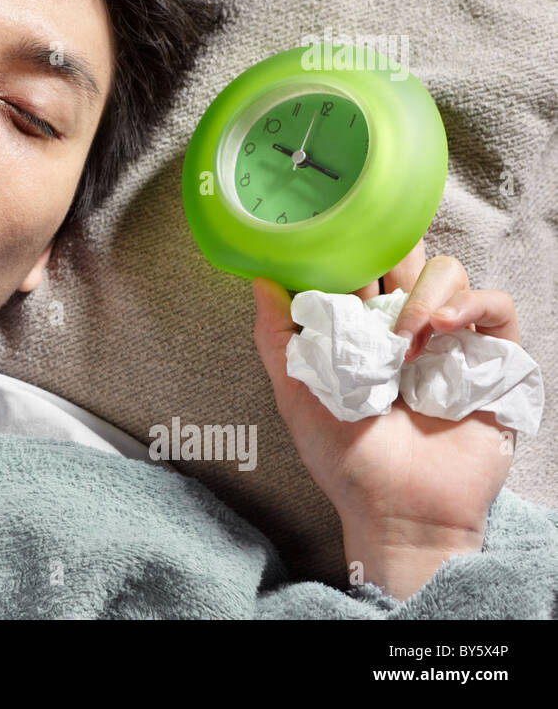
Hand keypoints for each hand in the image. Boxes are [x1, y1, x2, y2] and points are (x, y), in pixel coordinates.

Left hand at [251, 240, 520, 597]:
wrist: (398, 510)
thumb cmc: (344, 460)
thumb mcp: (294, 393)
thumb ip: (275, 335)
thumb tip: (259, 278)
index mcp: (362, 331)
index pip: (363, 270)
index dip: (351, 253)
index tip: (336, 245)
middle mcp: (408, 329)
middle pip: (409, 260)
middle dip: (392, 253)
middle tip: (376, 271)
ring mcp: (451, 341)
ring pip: (450, 272)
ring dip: (424, 290)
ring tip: (405, 335)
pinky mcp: (495, 358)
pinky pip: (496, 304)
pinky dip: (469, 303)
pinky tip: (441, 326)